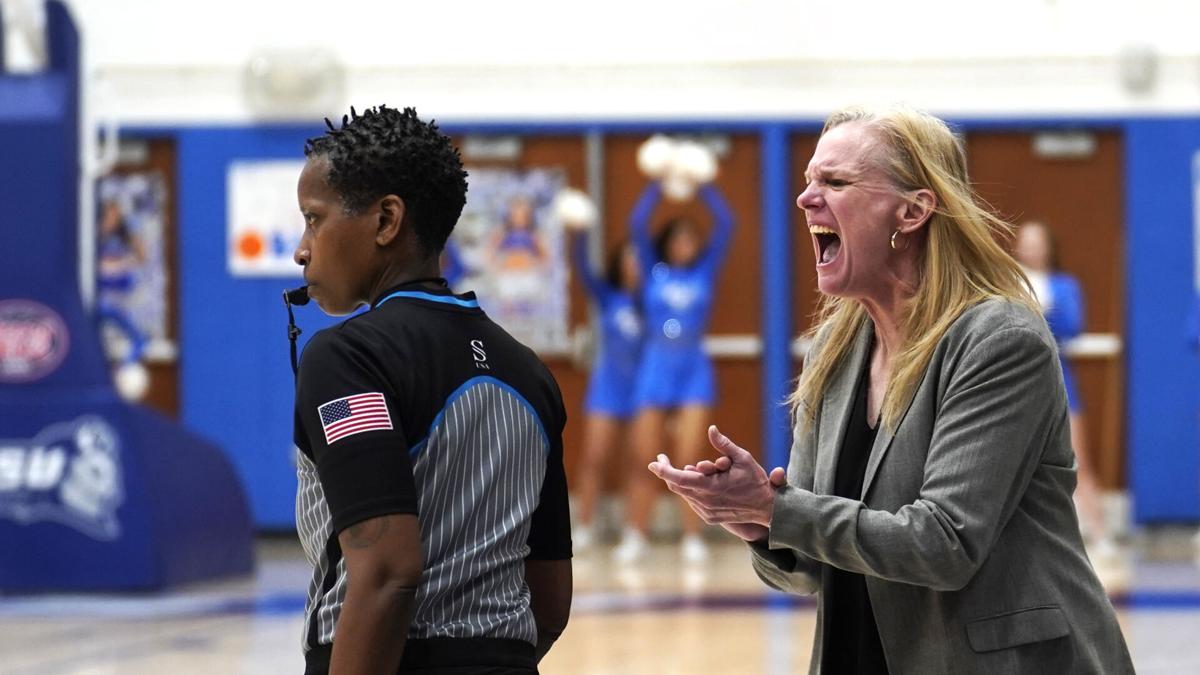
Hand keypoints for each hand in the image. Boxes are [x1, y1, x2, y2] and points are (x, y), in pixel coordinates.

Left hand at [648, 425, 785, 527]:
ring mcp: (707, 512)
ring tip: (682, 468)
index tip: (652, 463)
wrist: (766, 509)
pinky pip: (692, 502)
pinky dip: (689, 490)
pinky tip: (694, 481)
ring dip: (680, 481)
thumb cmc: (756, 481)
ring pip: (684, 494)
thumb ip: (724, 444)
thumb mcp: (742, 458)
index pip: (680, 479)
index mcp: (711, 487)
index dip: (664, 471)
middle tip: (661, 459)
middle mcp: (705, 502)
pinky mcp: (709, 517)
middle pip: (677, 486)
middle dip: (667, 472)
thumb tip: (711, 429)